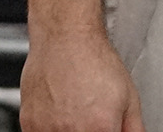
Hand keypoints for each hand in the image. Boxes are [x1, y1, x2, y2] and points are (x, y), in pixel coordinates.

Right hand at [18, 27, 143, 131]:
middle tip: (91, 116)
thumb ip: (134, 128)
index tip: (108, 127)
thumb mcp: (129, 97)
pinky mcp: (29, 125)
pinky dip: (52, 129)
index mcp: (101, 129)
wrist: (66, 39)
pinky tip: (61, 114)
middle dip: (90, 130)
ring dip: (70, 130)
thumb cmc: (95, 62)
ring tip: (77, 113)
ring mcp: (47, 130)